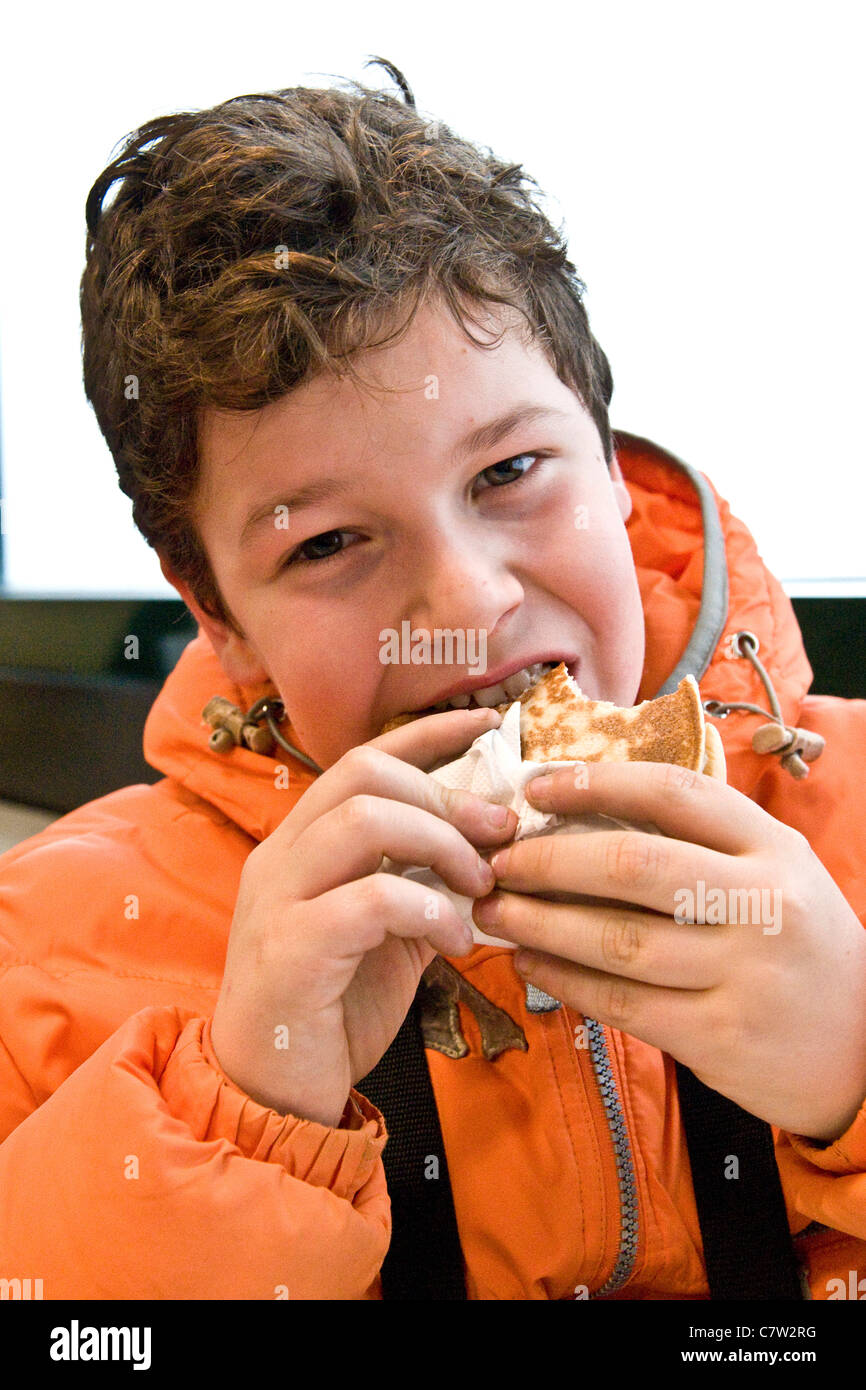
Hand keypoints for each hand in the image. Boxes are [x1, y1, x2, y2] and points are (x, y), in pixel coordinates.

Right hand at [210, 707, 516, 1126]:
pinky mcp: (289, 950)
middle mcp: (280, 857)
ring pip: (363, 821)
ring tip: (480, 887)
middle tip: (499, 835)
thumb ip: (424, 882)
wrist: (273, 1095)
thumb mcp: (389, 933)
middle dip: (445, 795)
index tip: (492, 722)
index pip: (363, 758)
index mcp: (301, 844)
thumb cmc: (332, 1007)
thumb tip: (493, 842)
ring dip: (442, 844)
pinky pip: (369, 898)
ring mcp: (277, 900)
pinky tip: (456, 941)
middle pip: (363, 774)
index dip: (430, 733)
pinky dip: (429, 909)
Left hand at [472, 760, 865, 1141]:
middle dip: (548, 859)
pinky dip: (564, 978)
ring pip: (616, 940)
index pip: (674, 793)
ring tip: (494, 911)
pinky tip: (529, 961)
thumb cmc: (795, 942)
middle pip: (632, 865)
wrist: (862, 1047)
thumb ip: (702, 841)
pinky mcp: (718, 1036)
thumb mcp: (775, 870)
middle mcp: (761, 903)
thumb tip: (584, 811)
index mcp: (772, 847)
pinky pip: (621, 1002)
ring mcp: (742, 973)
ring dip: (540, 921)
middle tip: (497, 861)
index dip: (596, 783)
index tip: (536, 787)